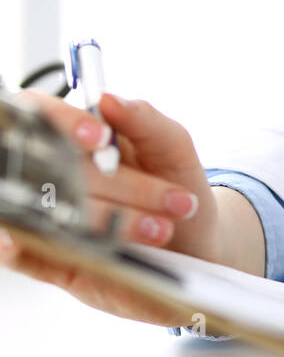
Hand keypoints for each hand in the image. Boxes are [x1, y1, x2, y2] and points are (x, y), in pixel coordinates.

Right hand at [0, 91, 265, 324]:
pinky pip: (18, 253)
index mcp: (71, 136)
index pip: (40, 114)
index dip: (65, 123)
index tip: (101, 138)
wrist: (192, 248)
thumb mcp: (173, 150)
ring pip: (43, 212)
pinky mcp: (42, 256)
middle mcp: (46, 172)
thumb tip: (108, 99)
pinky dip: (19, 250)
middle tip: (175, 201)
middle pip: (53, 168)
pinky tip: (24, 246)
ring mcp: (40, 214)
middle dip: (119, 185)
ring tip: (160, 230)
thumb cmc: (175, 188)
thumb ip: (147, 122)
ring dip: (99, 221)